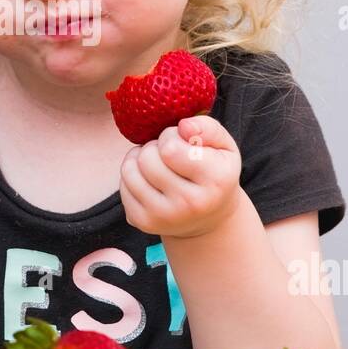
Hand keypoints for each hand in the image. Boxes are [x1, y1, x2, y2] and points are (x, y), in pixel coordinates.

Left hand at [119, 114, 241, 240]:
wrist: (209, 218)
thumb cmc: (214, 172)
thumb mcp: (224, 147)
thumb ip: (208, 128)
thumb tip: (184, 126)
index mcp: (216, 180)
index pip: (170, 148)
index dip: (170, 137)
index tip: (181, 142)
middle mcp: (191, 203)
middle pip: (147, 158)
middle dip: (154, 147)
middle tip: (168, 154)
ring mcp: (165, 216)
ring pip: (129, 170)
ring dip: (139, 159)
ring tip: (156, 163)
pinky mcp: (144, 222)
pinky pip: (123, 186)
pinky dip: (132, 176)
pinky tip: (149, 179)